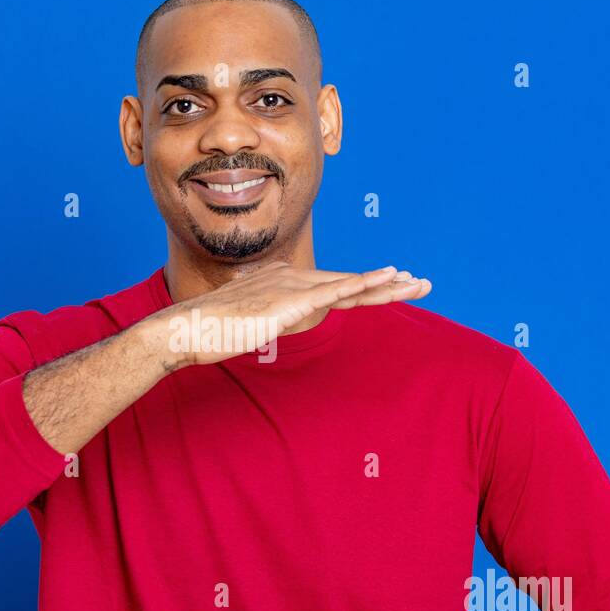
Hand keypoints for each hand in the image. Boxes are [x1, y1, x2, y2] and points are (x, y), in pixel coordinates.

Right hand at [145, 263, 431, 367]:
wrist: (187, 330)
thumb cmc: (211, 331)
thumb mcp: (247, 322)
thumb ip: (266, 317)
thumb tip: (274, 319)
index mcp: (284, 283)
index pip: (334, 286)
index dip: (367, 287)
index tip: (395, 286)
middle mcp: (292, 279)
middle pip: (349, 282)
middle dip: (389, 284)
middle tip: (423, 283)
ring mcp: (291, 288)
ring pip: (350, 284)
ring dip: (387, 285)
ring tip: (417, 283)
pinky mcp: (289, 301)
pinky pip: (335, 290)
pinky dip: (364, 283)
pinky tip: (387, 279)